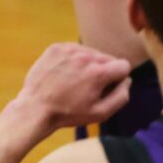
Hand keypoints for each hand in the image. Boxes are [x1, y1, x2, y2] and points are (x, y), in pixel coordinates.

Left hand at [11, 42, 131, 131]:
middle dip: (104, 71)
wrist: (35, 108)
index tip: (107, 88)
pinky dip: (74, 59)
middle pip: (108, 58)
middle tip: (89, 87)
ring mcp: (69, 50)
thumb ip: (121, 96)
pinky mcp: (56, 48)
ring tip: (75, 81)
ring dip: (89, 64)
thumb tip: (127, 81)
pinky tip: (65, 74)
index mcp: (98, 73)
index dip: (119, 79)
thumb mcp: (100, 113)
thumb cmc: (68, 113)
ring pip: (92, 52)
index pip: (124, 65)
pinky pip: (75, 49)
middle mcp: (85, 57)